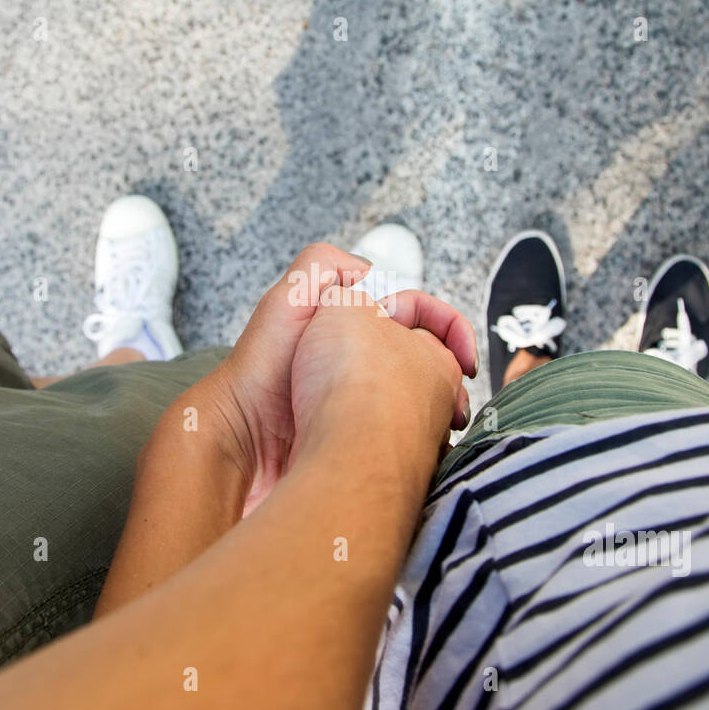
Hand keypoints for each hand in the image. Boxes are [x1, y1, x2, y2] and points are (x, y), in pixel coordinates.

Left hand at [207, 244, 475, 510]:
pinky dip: (424, 436)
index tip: (464, 357)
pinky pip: (405, 431)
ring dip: (444, 409)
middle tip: (461, 399)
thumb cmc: (260, 367)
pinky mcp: (361, 434)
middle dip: (453, 378)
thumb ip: (326, 265)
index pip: (418, 317)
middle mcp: (364, 360)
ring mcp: (364, 398)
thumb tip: (373, 274)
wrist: (244, 434)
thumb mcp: (289, 295)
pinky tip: (431, 444)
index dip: (447, 329)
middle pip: (428, 361)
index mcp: (354, 324)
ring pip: (423, 397)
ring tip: (451, 424)